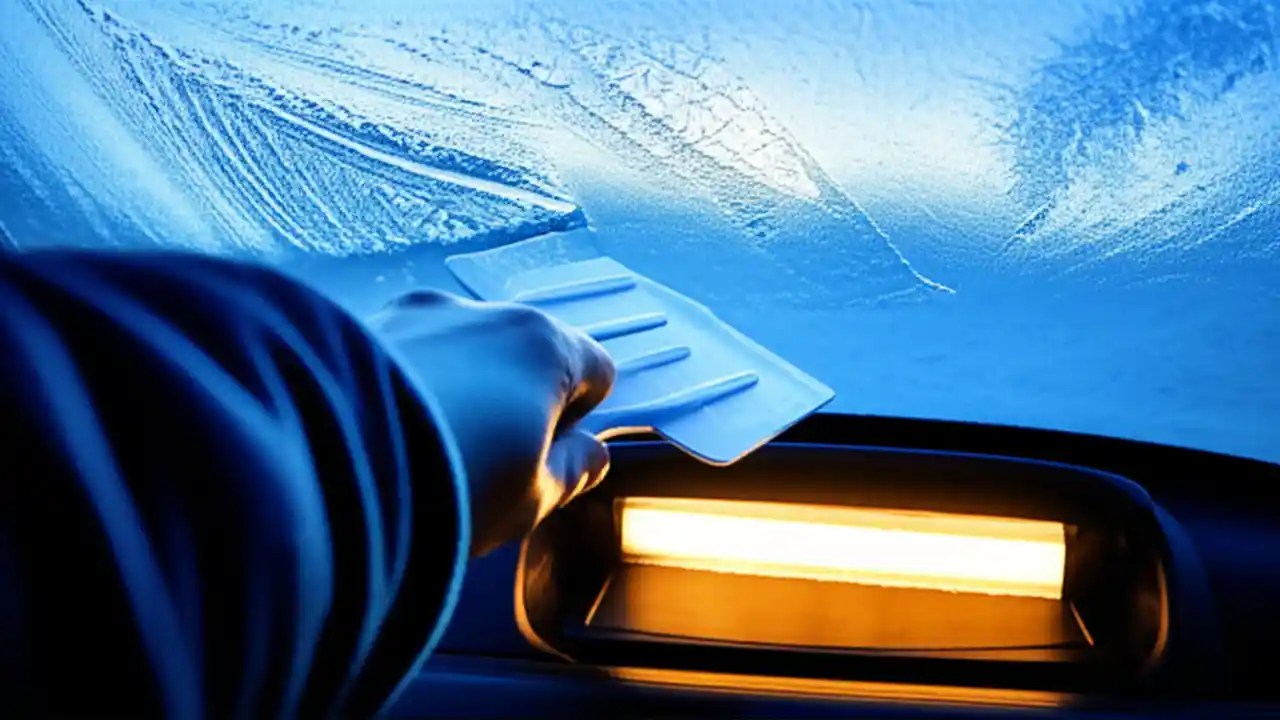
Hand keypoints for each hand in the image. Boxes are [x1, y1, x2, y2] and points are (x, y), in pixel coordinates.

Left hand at [370, 290, 614, 555]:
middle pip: (522, 354)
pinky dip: (401, 386)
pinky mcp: (355, 326)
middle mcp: (481, 312)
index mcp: (543, 346)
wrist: (317, 467)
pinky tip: (379, 438)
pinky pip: (401, 355)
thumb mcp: (530, 501)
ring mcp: (413, 312)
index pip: (595, 367)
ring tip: (421, 455)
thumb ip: (573, 472)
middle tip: (483, 464)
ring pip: (458, 351)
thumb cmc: (444, 486)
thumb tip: (590, 455)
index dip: (579, 416)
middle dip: (513, 400)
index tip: (548, 456)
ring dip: (455, 390)